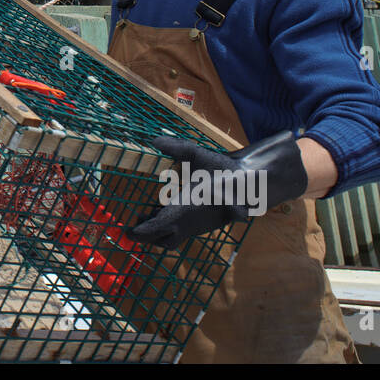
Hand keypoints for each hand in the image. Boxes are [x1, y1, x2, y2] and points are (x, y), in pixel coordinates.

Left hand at [128, 132, 307, 249]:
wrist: (250, 183)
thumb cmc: (222, 169)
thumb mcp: (197, 154)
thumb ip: (175, 147)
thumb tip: (154, 140)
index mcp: (186, 207)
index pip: (159, 226)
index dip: (143, 231)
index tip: (129, 232)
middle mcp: (190, 222)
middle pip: (162, 239)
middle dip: (146, 237)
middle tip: (131, 229)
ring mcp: (198, 227)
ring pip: (173, 240)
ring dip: (158, 235)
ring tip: (145, 222)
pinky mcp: (204, 227)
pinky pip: (181, 235)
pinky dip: (169, 232)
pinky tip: (163, 216)